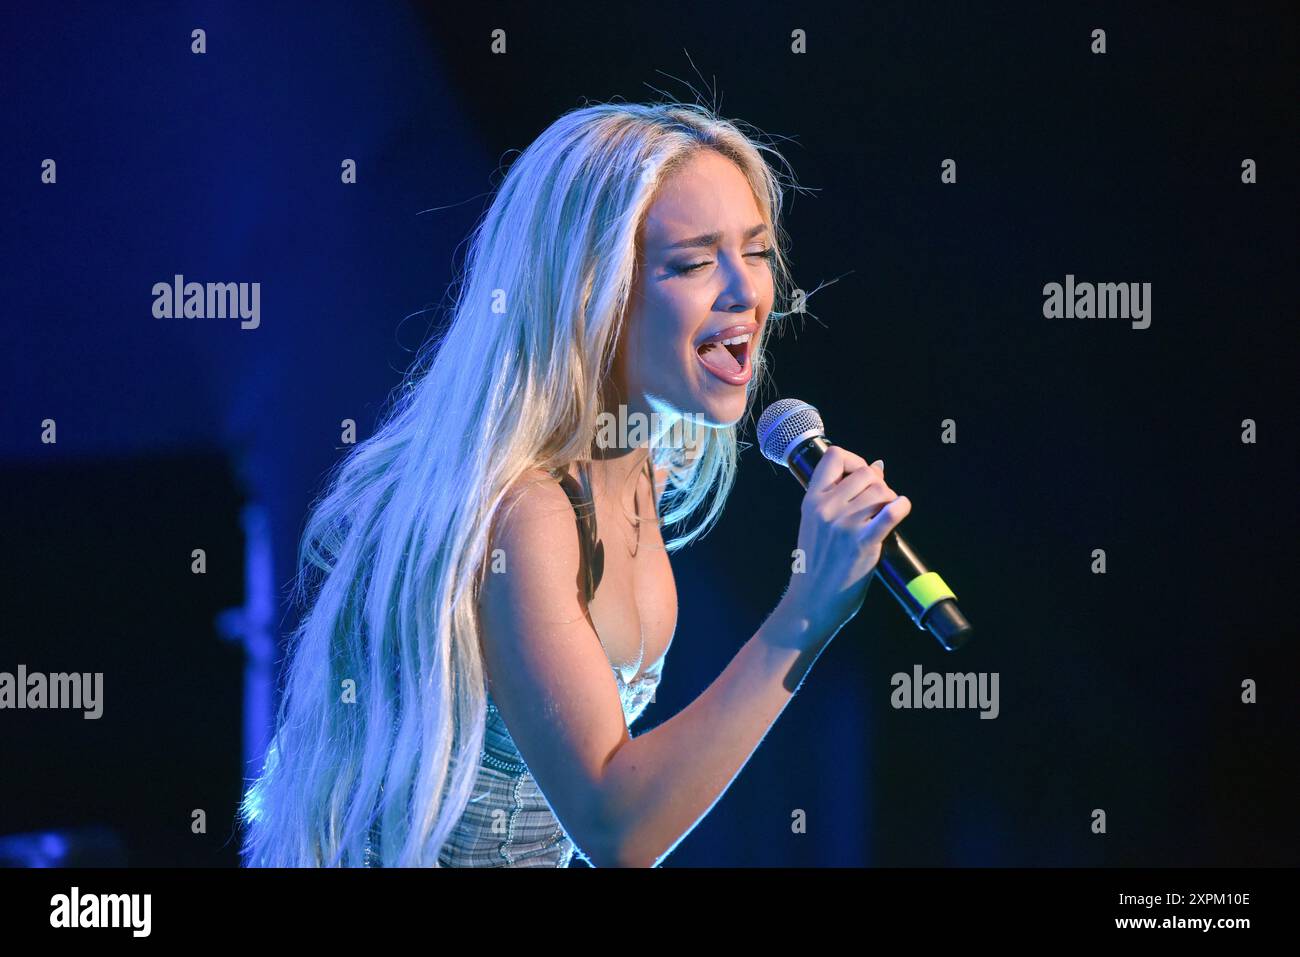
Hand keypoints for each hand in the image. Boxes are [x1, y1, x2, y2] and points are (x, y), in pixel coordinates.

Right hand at [779, 446, 910, 639]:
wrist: (811, 601)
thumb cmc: (817, 563)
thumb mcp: (817, 523)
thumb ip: (841, 495)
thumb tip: (878, 465)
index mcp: (812, 500)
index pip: (835, 456)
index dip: (856, 460)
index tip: (862, 476)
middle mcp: (826, 508)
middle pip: (866, 473)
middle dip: (879, 484)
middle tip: (879, 504)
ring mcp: (844, 526)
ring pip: (881, 492)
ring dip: (890, 499)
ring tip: (885, 516)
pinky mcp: (862, 543)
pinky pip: (889, 514)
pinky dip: (901, 507)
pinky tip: (902, 509)